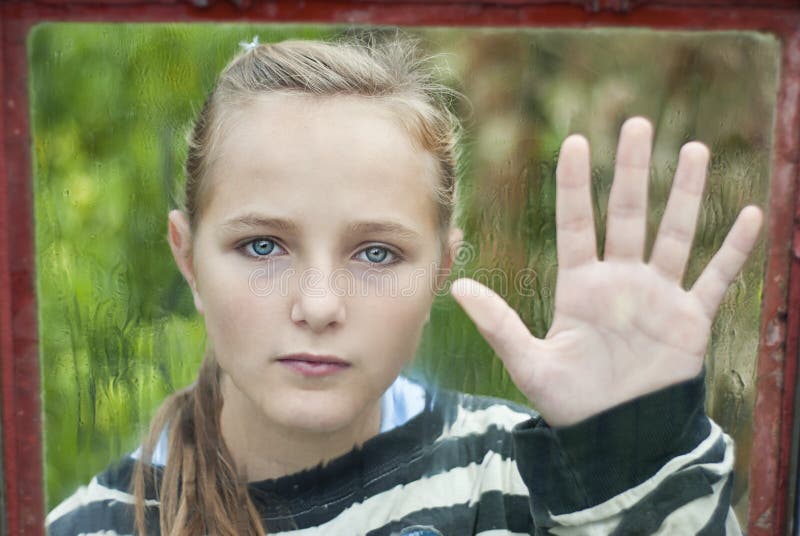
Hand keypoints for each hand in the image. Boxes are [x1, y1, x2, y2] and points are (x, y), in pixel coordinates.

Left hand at [450, 117, 762, 426]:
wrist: (615, 435)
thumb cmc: (570, 401)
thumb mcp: (530, 363)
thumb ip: (498, 324)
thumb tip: (460, 287)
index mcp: (580, 286)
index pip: (577, 224)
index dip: (576, 184)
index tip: (575, 141)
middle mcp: (620, 281)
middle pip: (627, 214)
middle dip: (633, 170)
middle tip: (637, 123)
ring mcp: (658, 296)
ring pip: (675, 234)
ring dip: (685, 194)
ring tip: (694, 149)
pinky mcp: (690, 319)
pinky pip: (716, 278)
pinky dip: (734, 250)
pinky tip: (751, 214)